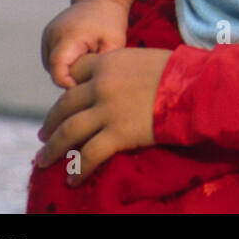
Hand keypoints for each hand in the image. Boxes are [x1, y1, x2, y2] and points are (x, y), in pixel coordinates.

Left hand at [36, 48, 171, 183]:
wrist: (195, 87)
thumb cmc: (179, 71)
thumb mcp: (144, 59)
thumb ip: (124, 69)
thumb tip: (122, 82)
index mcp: (108, 62)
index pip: (76, 72)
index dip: (68, 87)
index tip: (64, 101)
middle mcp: (101, 85)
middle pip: (65, 105)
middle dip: (51, 123)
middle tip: (44, 135)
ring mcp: (107, 110)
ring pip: (69, 132)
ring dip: (54, 149)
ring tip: (44, 161)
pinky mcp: (117, 134)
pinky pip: (89, 155)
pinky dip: (78, 170)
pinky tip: (72, 180)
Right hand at [41, 0, 130, 88]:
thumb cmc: (110, 21)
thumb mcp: (115, 42)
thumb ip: (101, 63)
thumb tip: (86, 83)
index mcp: (69, 35)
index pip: (57, 67)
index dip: (66, 82)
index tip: (83, 86)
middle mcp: (53, 34)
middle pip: (53, 68)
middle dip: (67, 77)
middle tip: (88, 76)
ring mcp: (48, 33)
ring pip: (49, 65)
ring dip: (64, 70)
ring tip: (84, 64)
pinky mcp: (47, 34)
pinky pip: (50, 57)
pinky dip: (61, 63)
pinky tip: (78, 59)